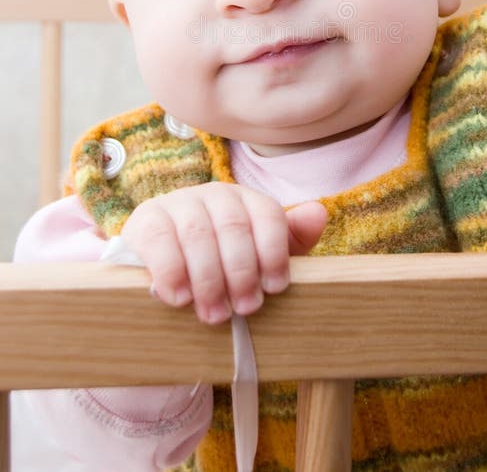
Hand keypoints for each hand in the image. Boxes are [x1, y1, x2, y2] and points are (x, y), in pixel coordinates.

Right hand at [121, 182, 327, 323]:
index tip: (274, 288)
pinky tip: (179, 298)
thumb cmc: (223, 265)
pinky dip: (170, 271)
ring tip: (214, 314)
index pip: (267, 214)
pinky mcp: (146, 219)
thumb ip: (291, 241)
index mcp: (246, 200)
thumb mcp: (259, 257)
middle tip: (244, 310)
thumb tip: (319, 213)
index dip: (273, 252)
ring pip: (198, 233)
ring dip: (208, 278)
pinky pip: (159, 239)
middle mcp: (214, 194)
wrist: (167, 269)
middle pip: (233, 226)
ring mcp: (178, 203)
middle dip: (241, 272)